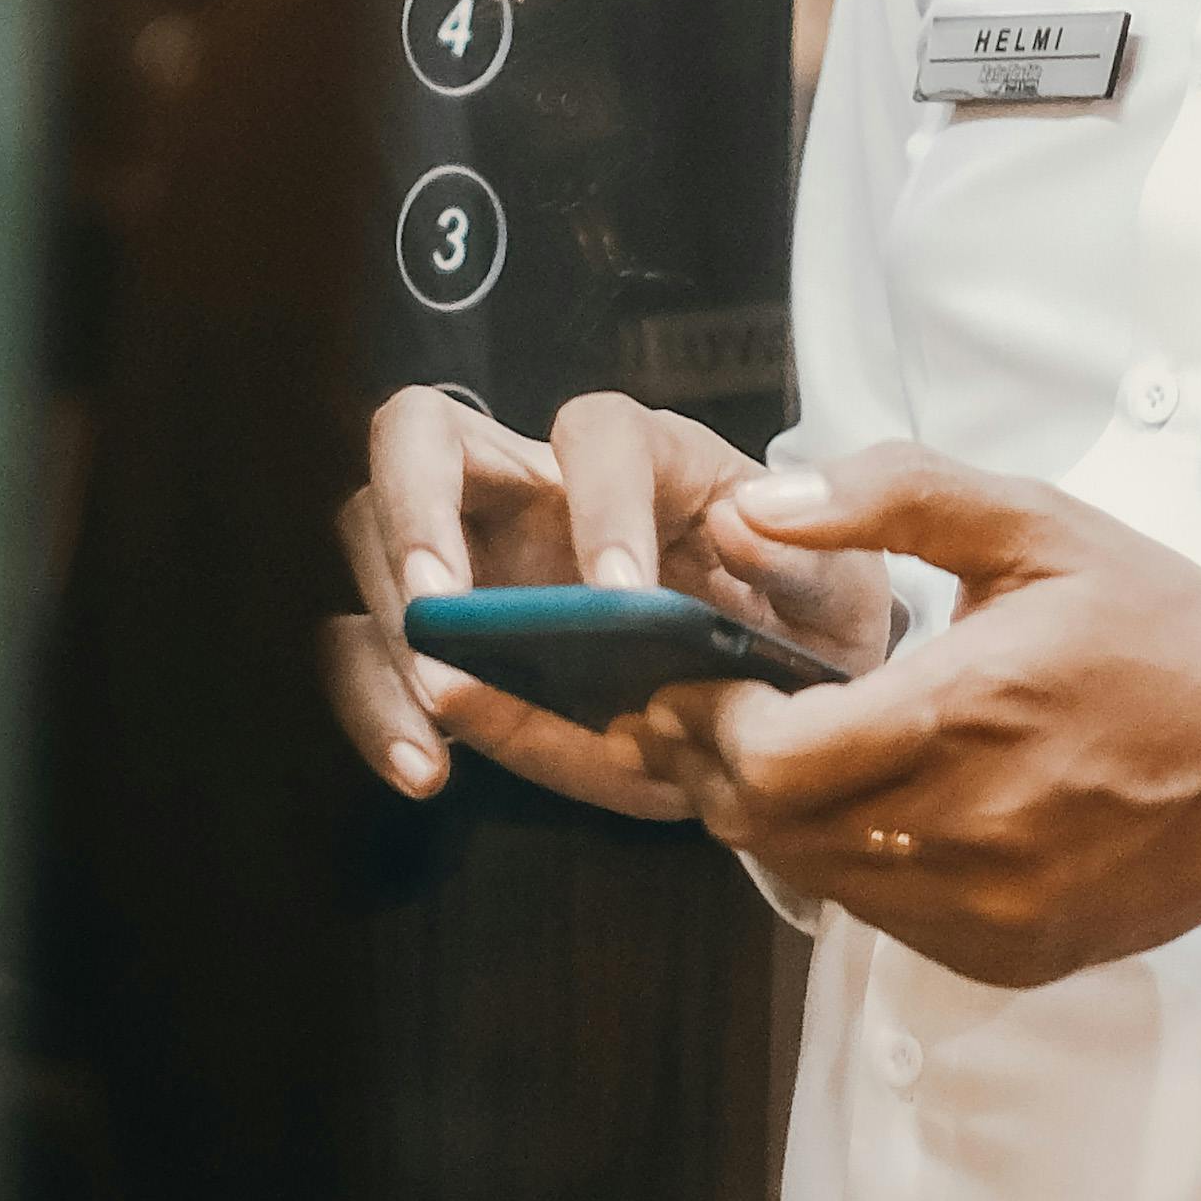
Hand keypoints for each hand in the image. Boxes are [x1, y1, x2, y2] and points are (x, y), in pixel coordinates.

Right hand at [319, 380, 897, 821]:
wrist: (781, 703)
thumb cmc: (803, 621)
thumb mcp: (837, 589)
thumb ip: (804, 554)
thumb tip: (738, 521)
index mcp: (645, 459)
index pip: (597, 429)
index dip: (599, 496)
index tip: (618, 594)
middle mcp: (533, 487)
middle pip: (421, 434)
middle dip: (415, 511)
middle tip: (438, 606)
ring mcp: (468, 560)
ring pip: (363, 541)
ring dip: (384, 627)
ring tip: (435, 712)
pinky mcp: (437, 644)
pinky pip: (363, 656)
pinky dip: (376, 709)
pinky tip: (424, 770)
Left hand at [637, 439, 1200, 985]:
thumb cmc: (1163, 628)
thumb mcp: (1038, 525)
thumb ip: (891, 496)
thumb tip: (754, 509)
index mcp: (972, 711)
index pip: (773, 762)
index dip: (705, 727)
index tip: (684, 680)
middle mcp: (973, 832)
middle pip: (773, 832)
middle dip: (718, 770)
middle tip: (701, 714)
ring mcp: (991, 910)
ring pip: (819, 881)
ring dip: (778, 820)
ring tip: (781, 748)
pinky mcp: (1009, 954)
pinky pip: (885, 920)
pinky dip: (852, 863)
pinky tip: (872, 801)